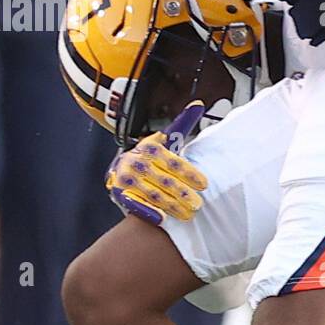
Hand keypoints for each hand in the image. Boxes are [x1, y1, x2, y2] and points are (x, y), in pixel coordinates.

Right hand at [105, 102, 209, 225]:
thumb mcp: (165, 140)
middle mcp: (135, 162)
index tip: (204, 184)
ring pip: (153, 194)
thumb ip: (182, 125)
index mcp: (149, 147)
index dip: (189, 173)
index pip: (173, 161)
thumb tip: (199, 104)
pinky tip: (162, 220)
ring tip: (188, 214)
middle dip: (182, 193)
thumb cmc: (152, 157)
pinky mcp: (120, 194)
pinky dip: (148, 212)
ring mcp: (126, 179)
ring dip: (171, 206)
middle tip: (198, 204)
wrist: (122, 171)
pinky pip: (136, 205)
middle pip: (164, 180)